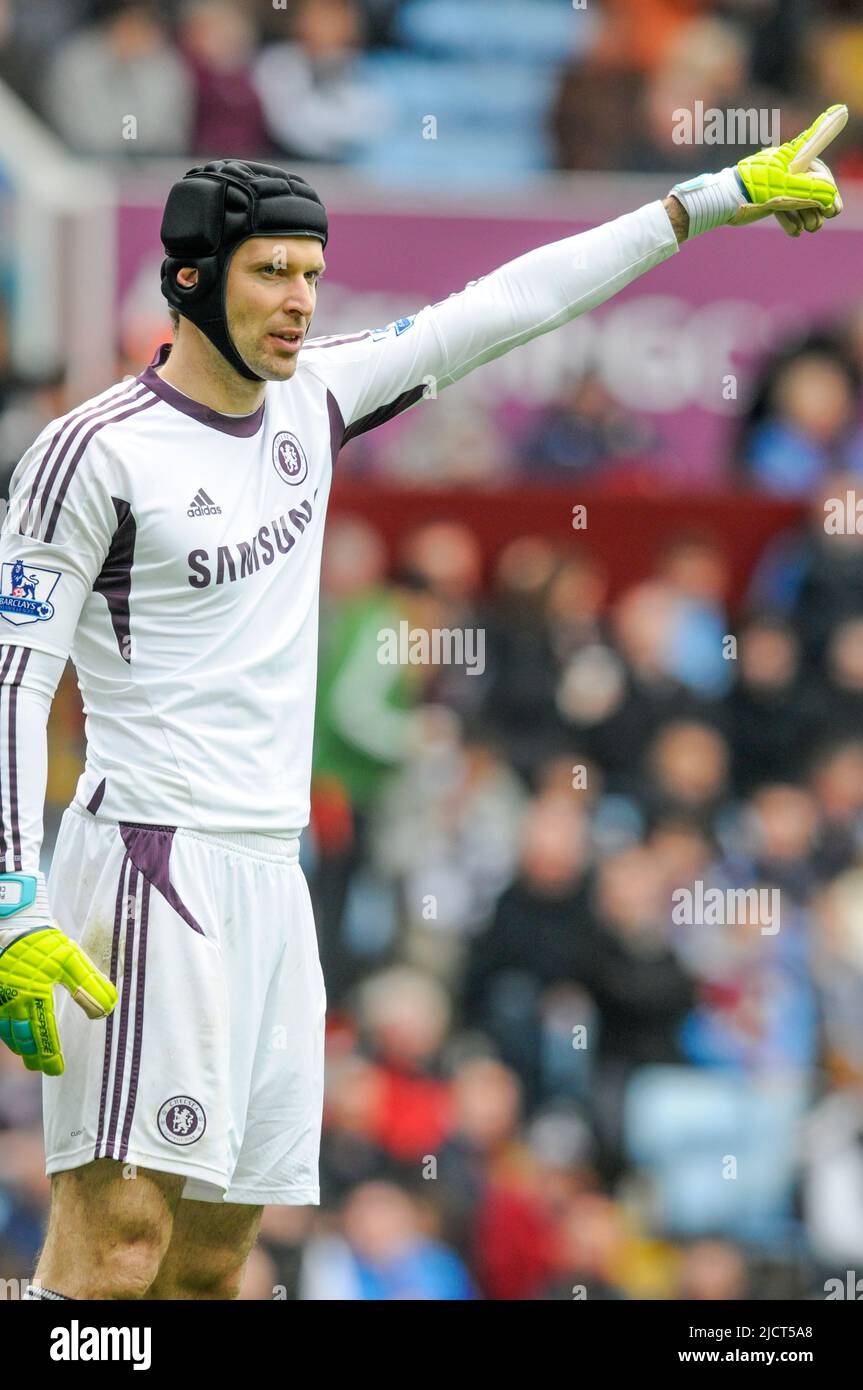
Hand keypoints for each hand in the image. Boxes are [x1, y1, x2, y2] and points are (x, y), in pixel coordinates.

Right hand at [0, 873, 116, 1075]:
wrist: (11, 921)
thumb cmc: (42, 939)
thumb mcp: (71, 959)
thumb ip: (89, 985)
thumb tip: (106, 1009)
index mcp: (34, 998)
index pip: (44, 1036)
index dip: (50, 1056)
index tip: (57, 1070)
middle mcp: (12, 1004)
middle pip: (22, 1040)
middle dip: (33, 1056)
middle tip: (42, 1068)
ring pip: (7, 1033)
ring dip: (19, 1046)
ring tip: (28, 1056)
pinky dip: (7, 1032)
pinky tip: (12, 1034)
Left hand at [668, 104, 846, 240]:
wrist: (722, 201)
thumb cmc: (754, 188)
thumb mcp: (787, 189)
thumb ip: (811, 190)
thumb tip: (830, 196)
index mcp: (790, 158)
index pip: (817, 164)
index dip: (829, 179)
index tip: (836, 195)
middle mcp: (785, 168)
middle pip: (811, 185)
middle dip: (821, 202)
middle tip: (828, 216)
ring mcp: (775, 184)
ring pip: (798, 199)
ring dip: (808, 214)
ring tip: (812, 228)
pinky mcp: (766, 198)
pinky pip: (783, 208)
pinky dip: (790, 219)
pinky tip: (794, 232)